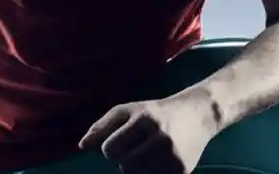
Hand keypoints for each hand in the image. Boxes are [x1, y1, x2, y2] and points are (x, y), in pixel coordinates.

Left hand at [80, 93, 218, 173]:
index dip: (111, 147)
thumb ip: (102, 126)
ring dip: (137, 168)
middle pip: (123, 165)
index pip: (109, 149)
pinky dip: (151, 173)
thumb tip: (81, 146)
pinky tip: (159, 161)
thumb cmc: (155, 112)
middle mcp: (160, 138)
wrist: (197, 114)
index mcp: (144, 120)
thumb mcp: (128, 110)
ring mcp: (173, 156)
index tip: (122, 140)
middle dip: (124, 158)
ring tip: (148, 154)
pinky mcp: (182, 171)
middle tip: (137, 147)